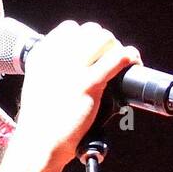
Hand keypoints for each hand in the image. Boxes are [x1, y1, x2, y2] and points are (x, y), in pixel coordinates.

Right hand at [14, 20, 141, 170]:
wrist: (39, 143)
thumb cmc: (42, 121)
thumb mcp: (39, 85)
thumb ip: (54, 71)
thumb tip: (78, 66)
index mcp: (43, 54)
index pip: (71, 28)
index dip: (86, 38)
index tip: (93, 52)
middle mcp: (57, 56)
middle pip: (91, 31)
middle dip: (105, 42)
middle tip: (110, 58)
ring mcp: (74, 68)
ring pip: (106, 40)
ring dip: (117, 48)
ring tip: (123, 62)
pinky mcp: (89, 84)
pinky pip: (117, 59)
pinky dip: (130, 57)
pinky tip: (134, 63)